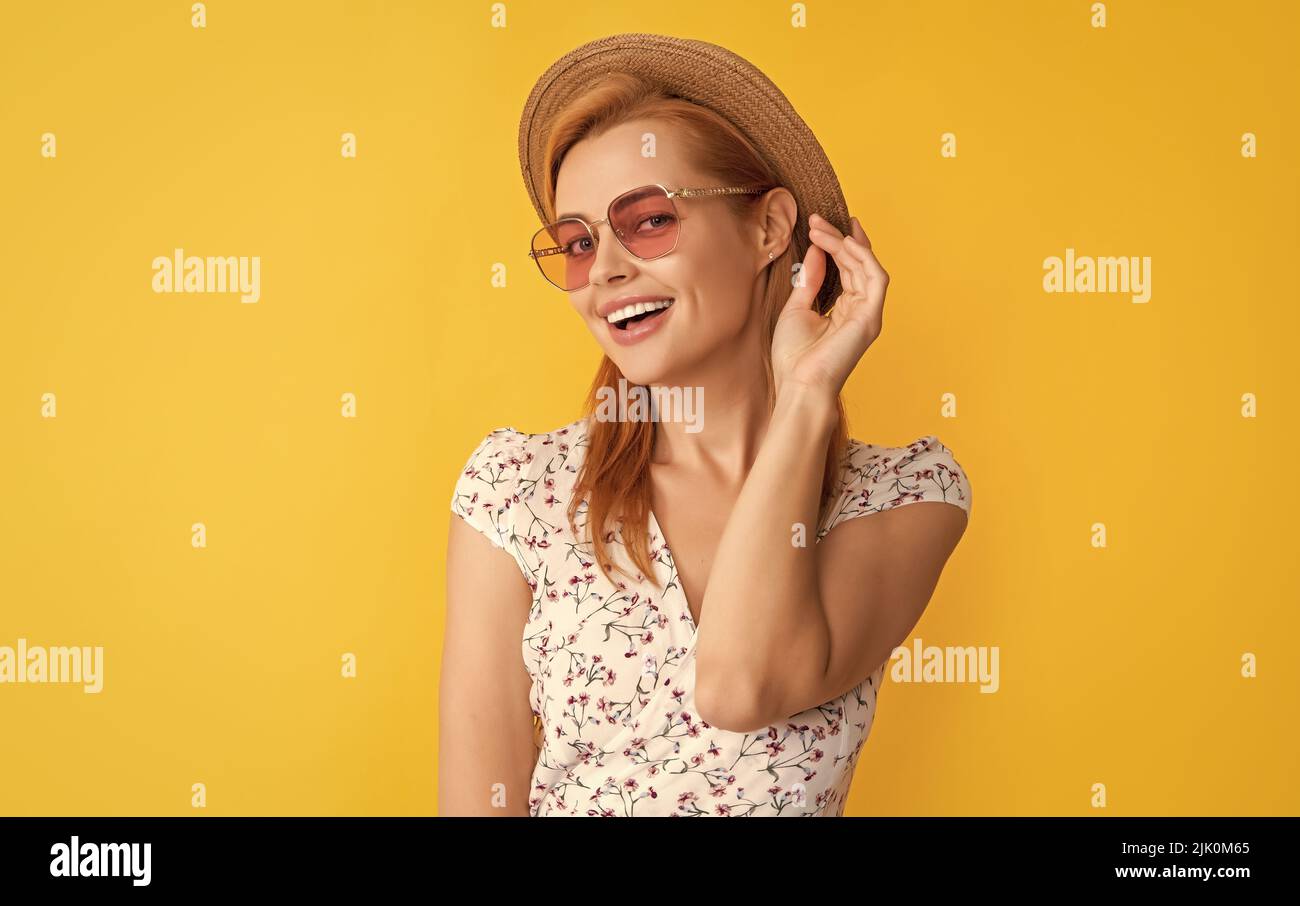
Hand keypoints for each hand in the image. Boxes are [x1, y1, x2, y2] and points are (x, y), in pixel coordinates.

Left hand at [770, 214, 888, 398]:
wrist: (798, 385)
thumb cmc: (794, 357)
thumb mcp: (796, 309)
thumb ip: (808, 280)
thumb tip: (815, 251)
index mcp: (846, 311)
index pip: (848, 269)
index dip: (837, 245)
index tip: (819, 226)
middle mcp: (861, 311)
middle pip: (858, 264)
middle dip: (839, 239)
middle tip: (817, 221)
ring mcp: (869, 315)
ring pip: (867, 266)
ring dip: (845, 243)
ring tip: (821, 229)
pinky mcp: (871, 318)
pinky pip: (876, 278)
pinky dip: (862, 257)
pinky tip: (842, 243)